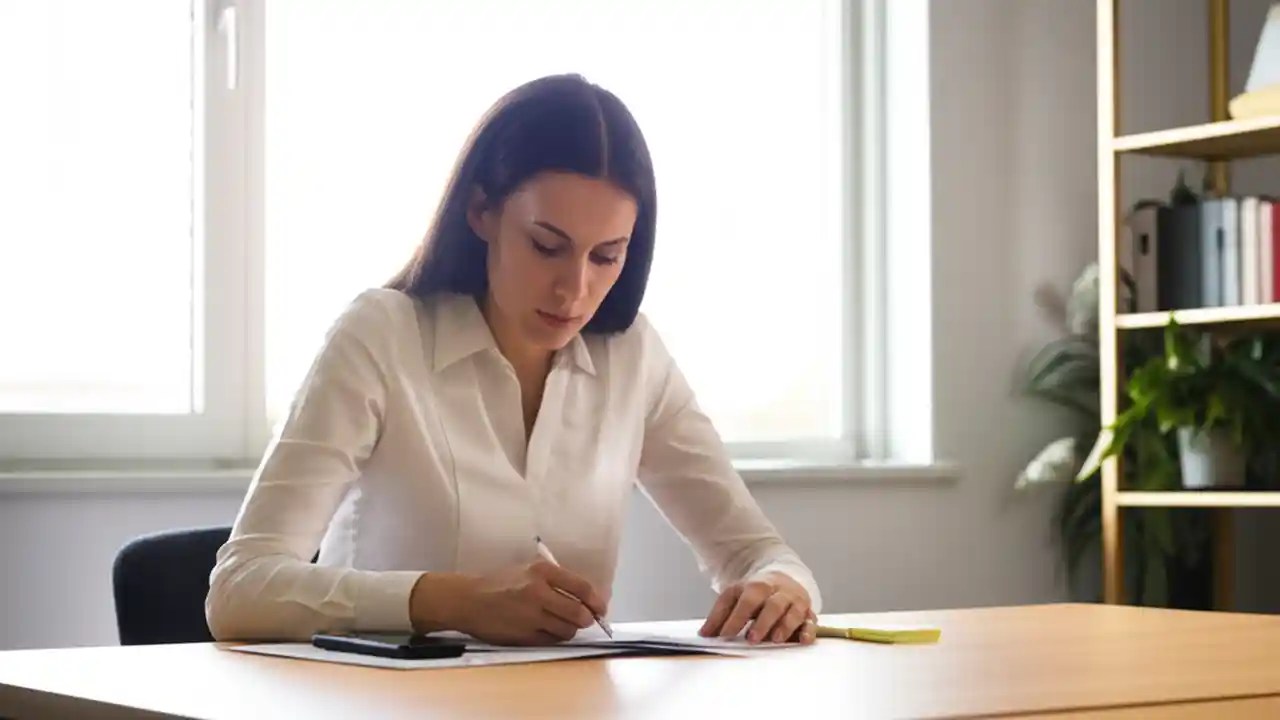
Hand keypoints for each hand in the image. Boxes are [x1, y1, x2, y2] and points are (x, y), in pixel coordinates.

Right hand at [410, 562, 606, 645]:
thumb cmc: (500, 584)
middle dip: (586, 618)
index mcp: (542, 572)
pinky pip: (551, 640)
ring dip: (570, 629)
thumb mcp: (528, 570)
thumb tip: (585, 598)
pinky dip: (554, 637)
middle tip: (585, 619)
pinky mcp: (524, 635)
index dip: (597, 600)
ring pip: (567, 630)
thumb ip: (555, 581)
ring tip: (561, 623)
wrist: (469, 600)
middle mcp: (538, 592)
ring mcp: (531, 615)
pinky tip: (547, 630)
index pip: (582, 587)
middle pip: (579, 613)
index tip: (601, 607)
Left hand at [698, 571, 816, 644]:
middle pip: (773, 605)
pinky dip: (808, 631)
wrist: (781, 579)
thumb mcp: (735, 596)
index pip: (747, 601)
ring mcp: (795, 602)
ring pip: (793, 612)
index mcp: (758, 586)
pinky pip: (811, 622)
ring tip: (774, 640)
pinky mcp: (808, 613)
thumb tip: (704, 634)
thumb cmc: (755, 592)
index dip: (736, 618)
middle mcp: (779, 592)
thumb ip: (720, 615)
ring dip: (785, 627)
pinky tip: (803, 640)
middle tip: (751, 638)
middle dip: (763, 622)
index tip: (725, 635)